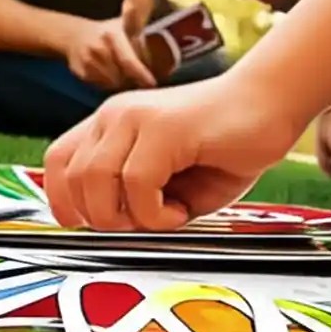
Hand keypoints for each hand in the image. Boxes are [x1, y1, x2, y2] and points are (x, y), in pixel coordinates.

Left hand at [43, 77, 302, 230]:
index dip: (61, 200)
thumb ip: (135, 198)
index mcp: (112, 124)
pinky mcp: (163, 127)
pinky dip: (156, 212)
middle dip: (101, 217)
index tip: (85, 226)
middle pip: (72, 178)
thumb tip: (113, 228)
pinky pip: (136, 182)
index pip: (57, 160)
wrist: (273, 103)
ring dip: (126, 216)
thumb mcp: (171, 180)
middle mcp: (116, 115)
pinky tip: (181, 209)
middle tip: (142, 223)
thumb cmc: (227, 145)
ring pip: (95, 180)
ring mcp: (135, 116)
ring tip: (164, 215)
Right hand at [64, 0, 157, 90]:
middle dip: (136, 78)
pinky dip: (110, 85)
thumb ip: (139, 6)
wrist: (74, 37)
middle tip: (147, 80)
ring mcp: (90, 61)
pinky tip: (114, 77)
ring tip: (129, 75)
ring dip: (124, 82)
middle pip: (124, 73)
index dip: (141, 72)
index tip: (151, 83)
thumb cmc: (108, 32)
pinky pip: (102, 86)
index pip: (128, 58)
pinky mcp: (82, 73)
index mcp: (113, 34)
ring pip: (114, 82)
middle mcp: (100, 47)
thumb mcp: (124, 18)